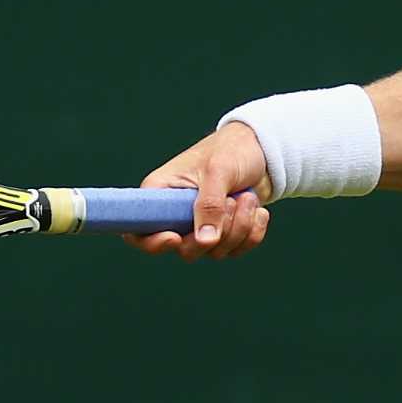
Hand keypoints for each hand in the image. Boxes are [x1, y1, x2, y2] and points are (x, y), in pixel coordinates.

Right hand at [126, 121, 274, 259]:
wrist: (262, 152)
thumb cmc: (231, 151)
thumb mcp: (218, 171)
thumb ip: (209, 205)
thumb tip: (204, 242)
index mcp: (160, 194)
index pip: (138, 231)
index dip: (152, 243)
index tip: (175, 238)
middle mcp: (176, 215)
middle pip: (186, 250)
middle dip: (216, 232)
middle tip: (232, 202)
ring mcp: (201, 227)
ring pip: (215, 251)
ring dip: (239, 227)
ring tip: (247, 197)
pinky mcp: (224, 233)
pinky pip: (236, 250)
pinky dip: (252, 232)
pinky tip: (257, 210)